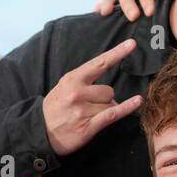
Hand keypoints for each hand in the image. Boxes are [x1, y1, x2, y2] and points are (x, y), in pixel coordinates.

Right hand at [41, 39, 140, 155]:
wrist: (40, 131)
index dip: (117, 53)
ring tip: (90, 115)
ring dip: (106, 110)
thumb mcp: (64, 87)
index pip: (99, 63)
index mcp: (72, 79)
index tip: (131, 44)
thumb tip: (109, 89)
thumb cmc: (56, 108)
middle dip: (106, 98)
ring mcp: (82, 110)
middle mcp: (77, 92)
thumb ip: (84, 82)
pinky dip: (127, 108)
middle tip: (91, 106)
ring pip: (110, 104)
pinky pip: (113, 114)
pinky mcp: (88, 125)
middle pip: (109, 90)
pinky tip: (137, 102)